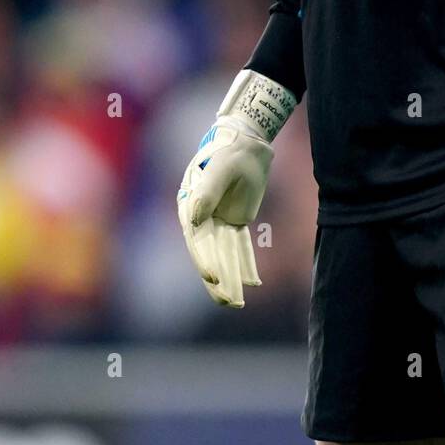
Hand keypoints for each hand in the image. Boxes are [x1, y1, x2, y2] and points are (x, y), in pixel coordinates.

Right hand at [177, 69, 294, 306]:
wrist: (246, 140)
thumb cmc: (229, 151)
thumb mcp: (220, 169)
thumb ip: (208, 193)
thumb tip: (195, 220)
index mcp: (191, 205)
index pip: (197, 239)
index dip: (204, 260)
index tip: (214, 277)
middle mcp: (202, 217)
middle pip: (210, 254)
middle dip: (219, 279)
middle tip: (228, 302)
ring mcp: (219, 220)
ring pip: (226, 255)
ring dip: (232, 279)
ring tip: (237, 303)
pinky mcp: (236, 220)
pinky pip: (241, 247)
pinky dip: (246, 264)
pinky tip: (253, 283)